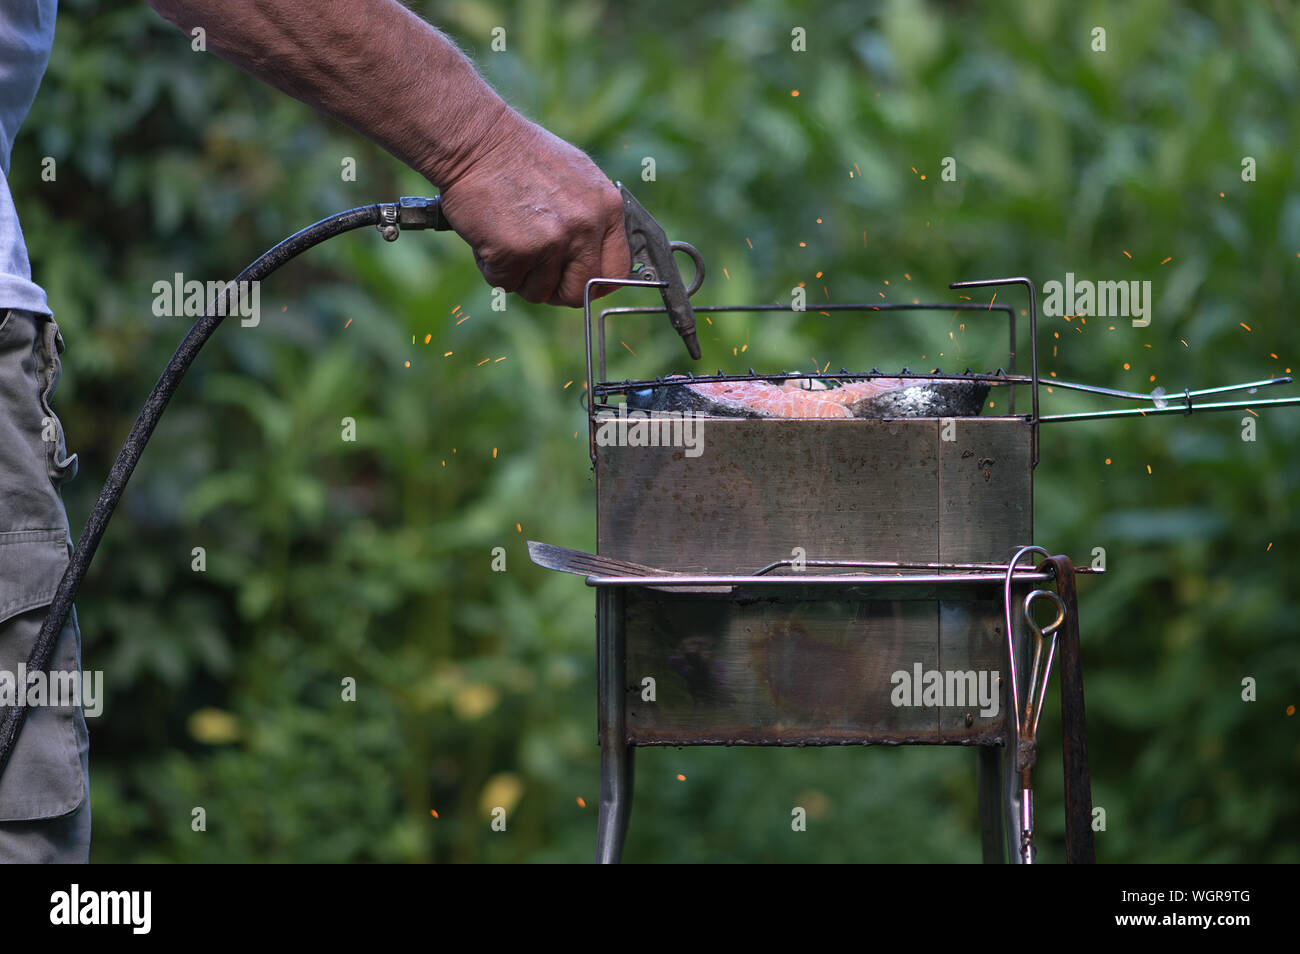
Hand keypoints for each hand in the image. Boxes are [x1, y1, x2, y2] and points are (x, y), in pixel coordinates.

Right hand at [434, 109, 629, 307]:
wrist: (474, 140)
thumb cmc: (519, 155)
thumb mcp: (575, 176)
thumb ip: (592, 218)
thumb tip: (596, 258)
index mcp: (606, 208)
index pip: (616, 271)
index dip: (594, 285)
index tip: (576, 283)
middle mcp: (585, 227)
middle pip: (579, 292)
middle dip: (555, 291)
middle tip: (535, 273)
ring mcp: (552, 241)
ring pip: (539, 292)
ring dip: (519, 276)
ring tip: (506, 240)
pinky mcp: (515, 252)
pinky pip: (505, 283)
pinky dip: (491, 268)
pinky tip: (488, 237)